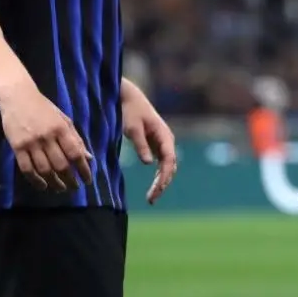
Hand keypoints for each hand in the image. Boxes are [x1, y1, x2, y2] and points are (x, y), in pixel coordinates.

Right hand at [0, 83, 92, 191]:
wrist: (18, 97)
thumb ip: (76, 138)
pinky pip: (27, 169)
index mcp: (61, 128)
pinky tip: (43, 185)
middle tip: (75, 187)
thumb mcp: (64, 119)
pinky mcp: (17, 147)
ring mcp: (31, 143)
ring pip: (44, 169)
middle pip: (61, 165)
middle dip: (70, 179)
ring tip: (60, 189)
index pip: (75, 153)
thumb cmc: (44, 108)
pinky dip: (35, 180)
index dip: (83, 169)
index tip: (88, 180)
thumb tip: (88, 157)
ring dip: (54, 182)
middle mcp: (47, 137)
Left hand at [121, 81, 177, 204]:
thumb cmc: (129, 110)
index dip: (164, 177)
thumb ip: (141, 145)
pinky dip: (158, 175)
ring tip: (152, 197)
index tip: (156, 190)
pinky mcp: (155, 144)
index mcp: (164, 135)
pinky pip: (161, 163)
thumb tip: (148, 164)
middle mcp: (167, 140)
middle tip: (151, 199)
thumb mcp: (132, 128)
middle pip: (170, 166)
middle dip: (163, 183)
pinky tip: (153, 187)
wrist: (127, 96)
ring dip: (161, 181)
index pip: (169, 160)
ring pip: (167, 166)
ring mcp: (162, 142)